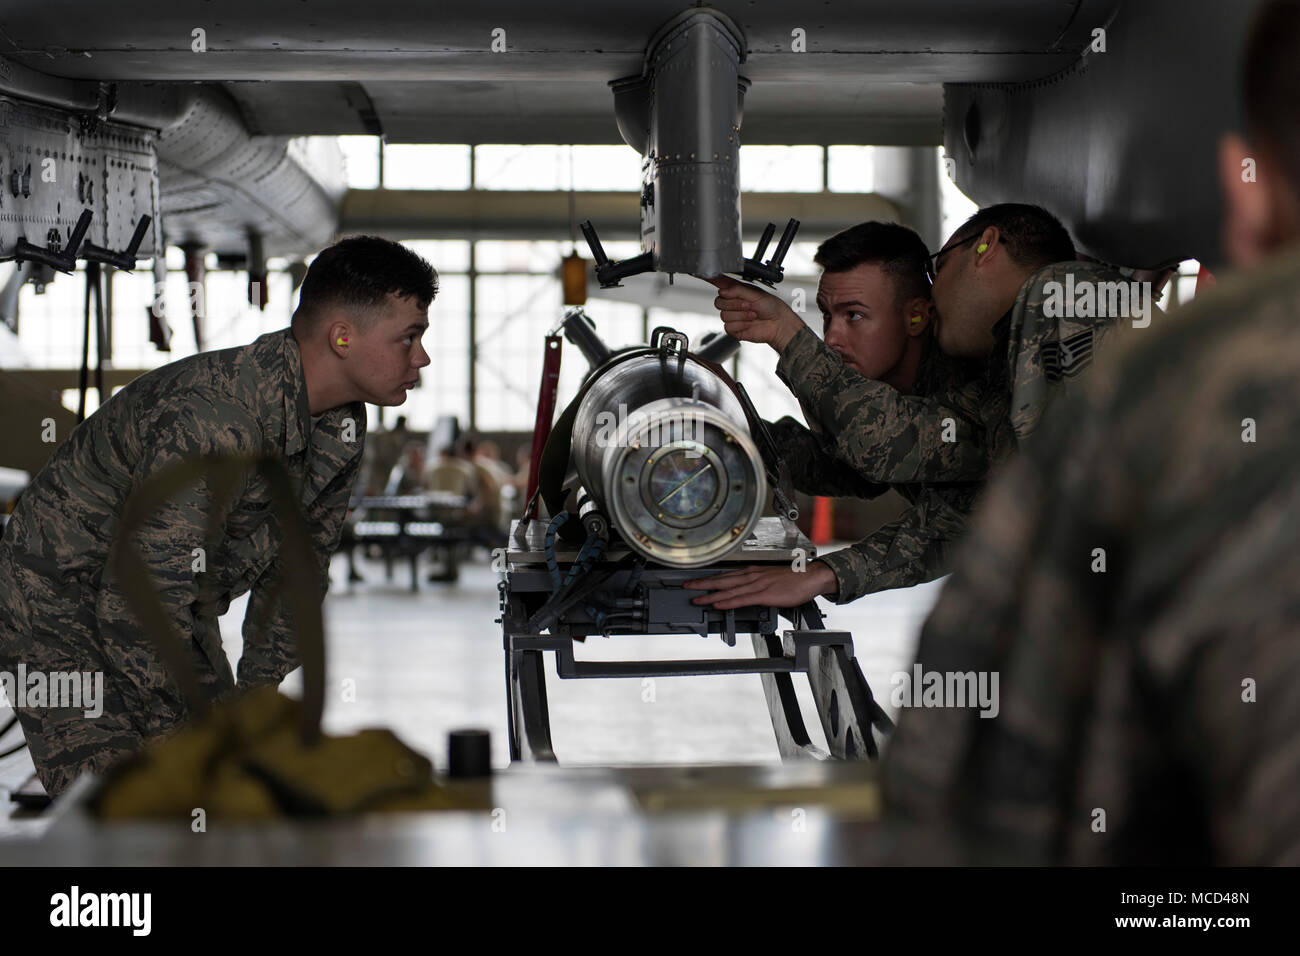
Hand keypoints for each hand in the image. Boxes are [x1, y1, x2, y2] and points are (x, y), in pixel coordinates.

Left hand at [682, 562, 837, 609]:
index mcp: (752, 572)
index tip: (696, 580)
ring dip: (710, 594)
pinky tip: (717, 604)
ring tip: (696, 598)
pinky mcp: (764, 594)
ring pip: (728, 590)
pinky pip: (741, 599)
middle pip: (722, 580)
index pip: (726, 575)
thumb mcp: (771, 578)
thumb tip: (746, 593)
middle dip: (702, 583)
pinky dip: (727, 601)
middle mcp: (751, 576)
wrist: (810, 577)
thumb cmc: (794, 579)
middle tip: (686, 586)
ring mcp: (757, 584)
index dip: (709, 578)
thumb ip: (757, 585)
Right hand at [703, 275, 804, 352]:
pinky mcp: (733, 329)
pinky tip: (750, 324)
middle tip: (748, 304)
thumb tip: (723, 291)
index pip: (719, 283)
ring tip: (753, 314)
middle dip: (734, 304)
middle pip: (719, 302)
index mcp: (736, 290)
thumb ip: (738, 290)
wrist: (777, 324)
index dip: (710, 279)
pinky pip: (728, 326)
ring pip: (724, 315)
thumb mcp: (755, 293)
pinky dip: (741, 325)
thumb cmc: (771, 306)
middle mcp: (732, 302)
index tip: (701, 274)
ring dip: (741, 315)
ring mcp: (732, 316)